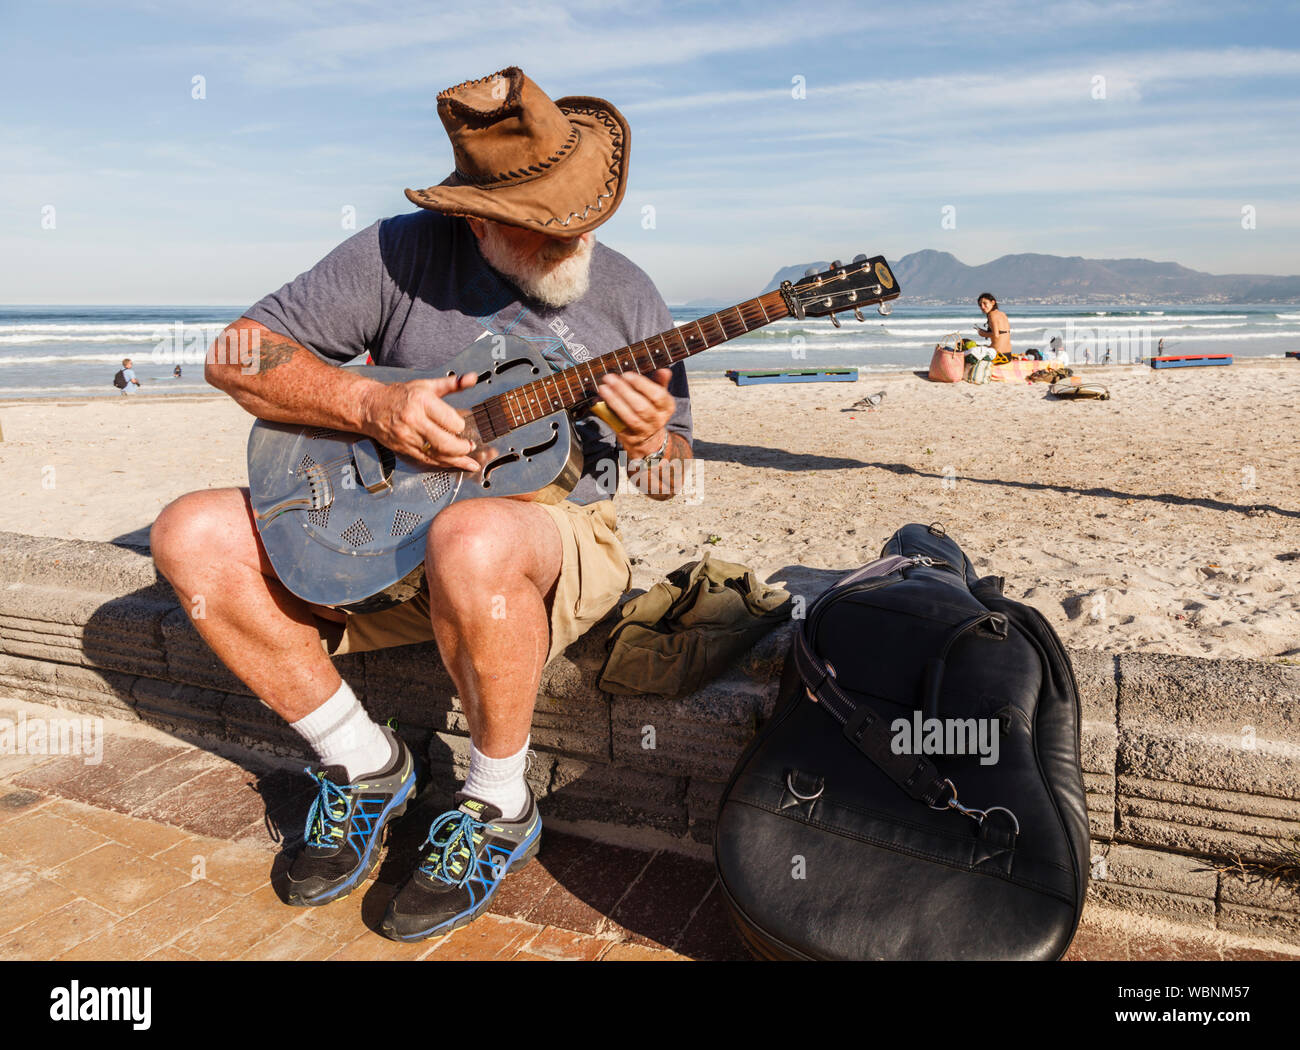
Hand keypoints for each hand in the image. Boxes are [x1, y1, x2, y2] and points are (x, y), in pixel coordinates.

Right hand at [359, 372, 482, 472]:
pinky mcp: (404, 449)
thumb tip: (472, 378)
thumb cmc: (399, 396)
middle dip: (462, 448)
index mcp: (422, 402)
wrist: (370, 407)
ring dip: (457, 460)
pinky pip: (427, 460)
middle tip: (470, 446)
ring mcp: (408, 437)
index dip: (461, 426)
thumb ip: (451, 383)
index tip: (462, 425)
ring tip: (469, 461)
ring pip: (438, 455)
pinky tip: (453, 464)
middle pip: (445, 443)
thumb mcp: (426, 385)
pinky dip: (443, 464)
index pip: (450, 421)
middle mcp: (414, 421)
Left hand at [596, 369, 674, 458]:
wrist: (649, 440)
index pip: (657, 396)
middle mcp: (657, 421)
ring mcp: (643, 431)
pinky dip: (607, 412)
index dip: (641, 385)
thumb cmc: (652, 411)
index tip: (626, 375)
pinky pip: (617, 424)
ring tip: (603, 388)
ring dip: (614, 401)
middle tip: (610, 378)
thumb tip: (664, 370)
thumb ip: (660, 382)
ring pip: (629, 417)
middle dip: (624, 391)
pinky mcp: (629, 438)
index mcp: (666, 407)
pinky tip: (599, 401)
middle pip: (641, 407)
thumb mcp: (659, 397)